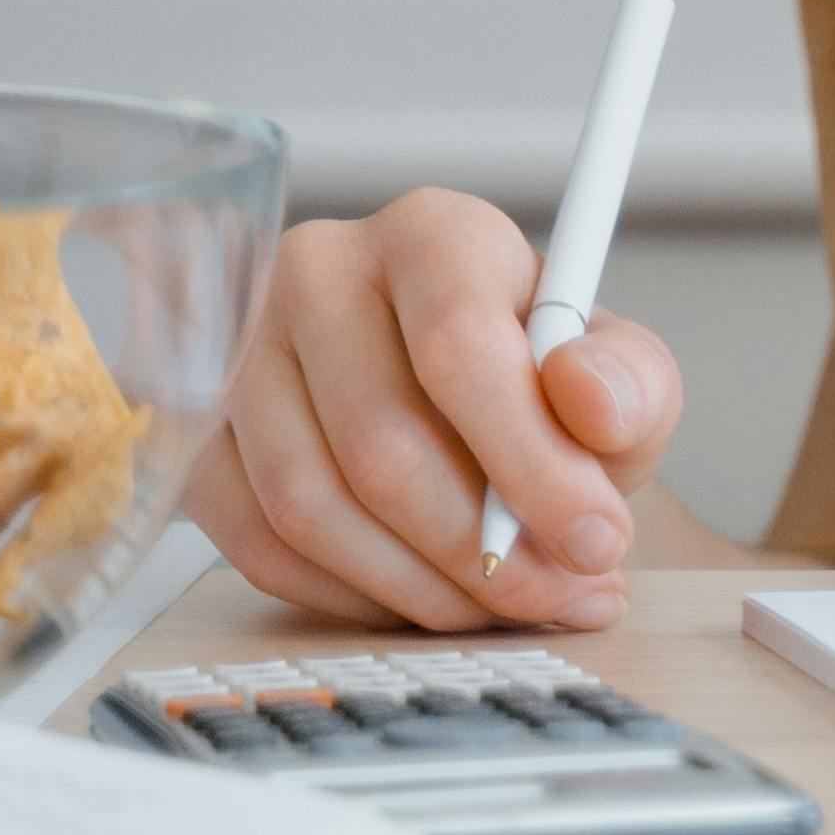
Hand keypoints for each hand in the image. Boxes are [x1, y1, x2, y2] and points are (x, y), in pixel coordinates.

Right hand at [183, 193, 683, 632]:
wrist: (466, 406)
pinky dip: (349, 596)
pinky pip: (259, 546)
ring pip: (310, 505)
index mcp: (432, 233)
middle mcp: (320, 273)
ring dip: (416, 586)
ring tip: (500, 601)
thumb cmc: (538, 381)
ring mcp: (243, 356)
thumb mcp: (618, 373)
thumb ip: (630, 384)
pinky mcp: (204, 439)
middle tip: (554, 591)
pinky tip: (421, 599)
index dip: (530, 459)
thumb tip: (592, 400)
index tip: (596, 538)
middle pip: (378, 441)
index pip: (457, 345)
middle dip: (480, 548)